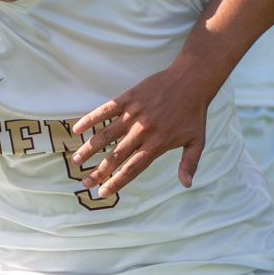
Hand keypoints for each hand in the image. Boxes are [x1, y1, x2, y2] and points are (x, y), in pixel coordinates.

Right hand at [69, 57, 218, 197]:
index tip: (102, 193)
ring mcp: (134, 114)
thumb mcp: (197, 141)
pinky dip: (90, 119)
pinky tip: (77, 129)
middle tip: (85, 183)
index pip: (132, 169)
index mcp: (157, 144)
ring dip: (89, 149)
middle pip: (115, 156)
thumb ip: (190, 164)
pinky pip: (105, 110)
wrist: (191, 81)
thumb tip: (186, 185)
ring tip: (76, 161)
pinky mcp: (129, 99)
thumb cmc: (195, 113)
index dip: (116, 182)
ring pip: (106, 135)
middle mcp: (142, 131)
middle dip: (99, 172)